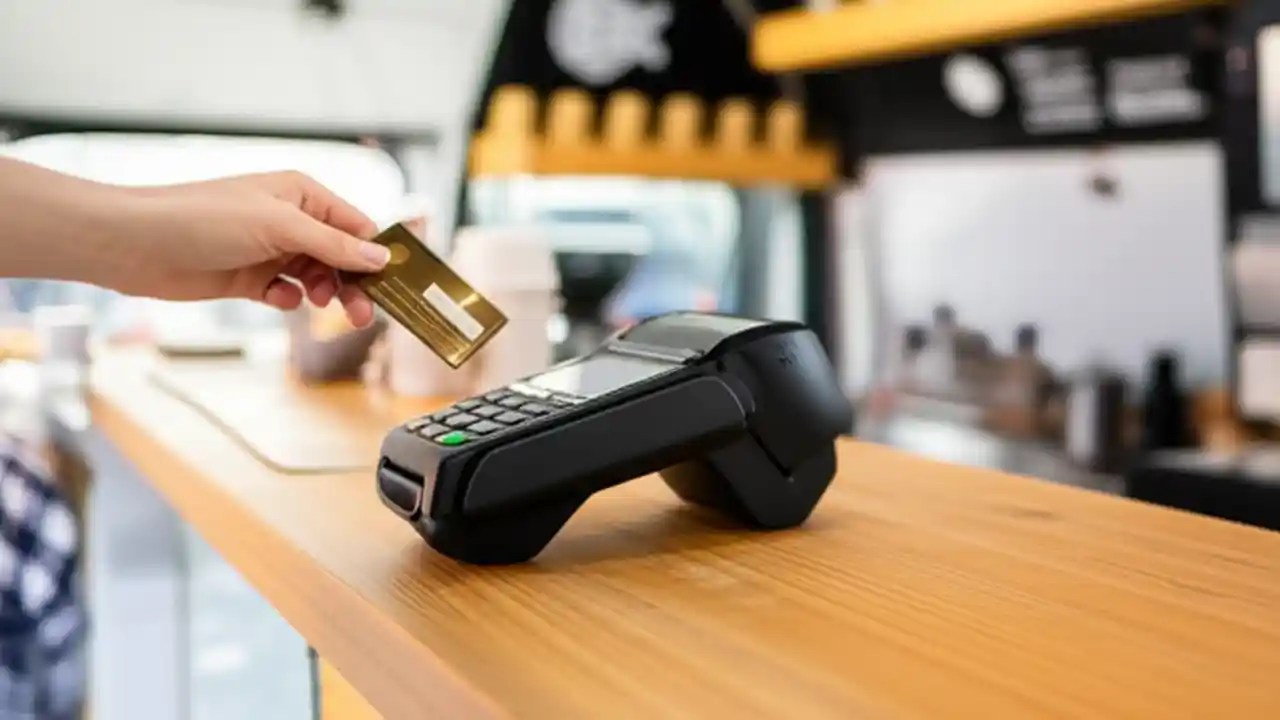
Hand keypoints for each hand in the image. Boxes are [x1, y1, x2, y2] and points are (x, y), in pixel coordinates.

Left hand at [115, 171, 390, 326]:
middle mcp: (289, 220)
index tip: (395, 286)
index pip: (357, 225)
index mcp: (301, 194)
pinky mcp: (248, 278)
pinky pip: (285, 293)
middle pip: (341, 256)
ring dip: (324, 293)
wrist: (135, 244)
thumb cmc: (202, 219)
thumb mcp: (279, 227)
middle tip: (364, 315)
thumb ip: (334, 245)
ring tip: (317, 304)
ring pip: (316, 277)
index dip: (377, 254)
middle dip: (354, 283)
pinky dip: (287, 300)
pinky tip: (276, 299)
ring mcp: (268, 250)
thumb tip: (382, 257)